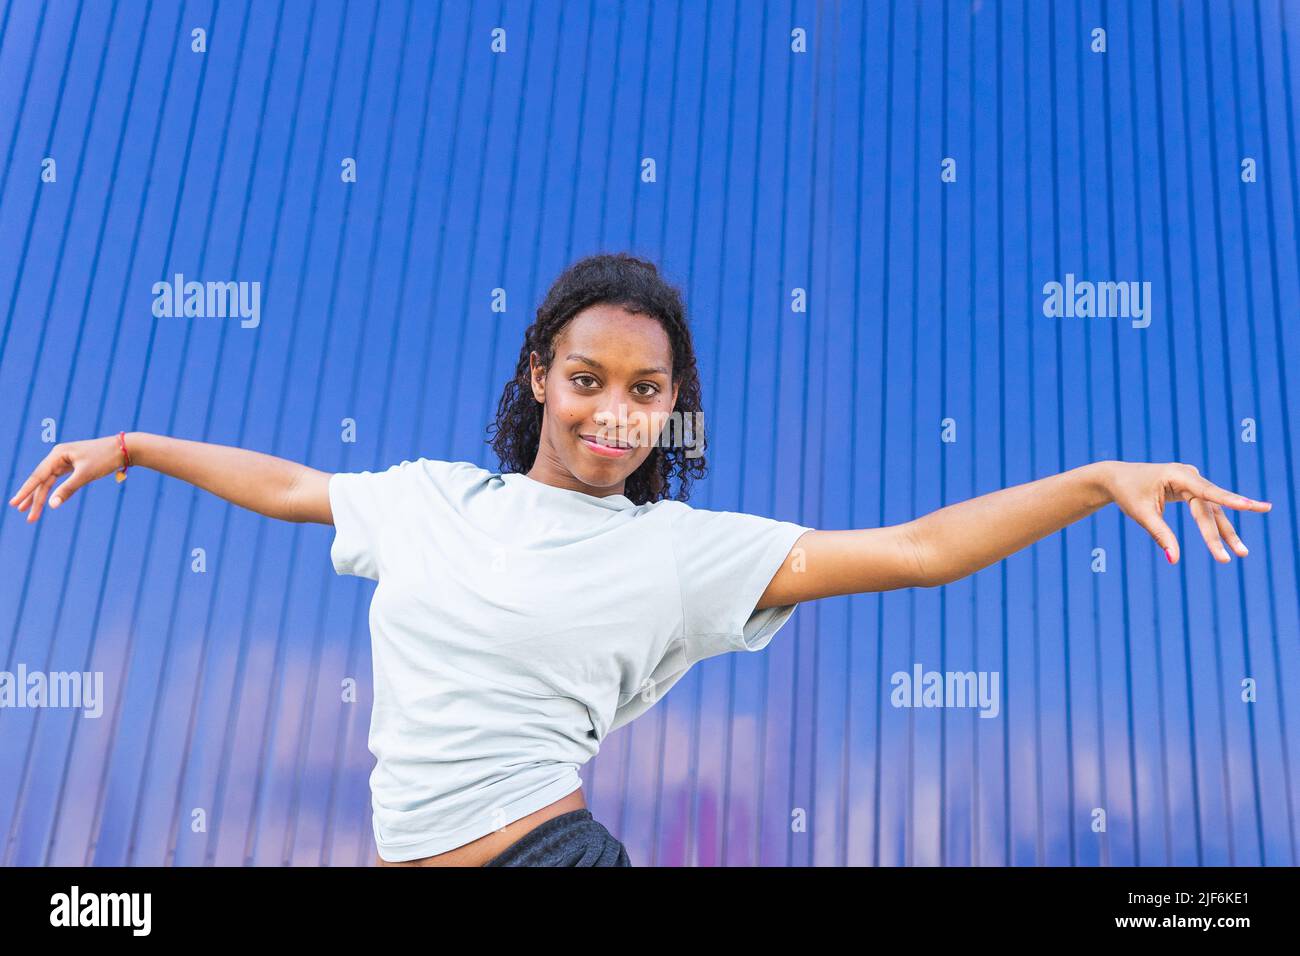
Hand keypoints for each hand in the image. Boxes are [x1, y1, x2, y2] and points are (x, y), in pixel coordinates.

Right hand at [7, 436, 126, 522]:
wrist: (124, 448)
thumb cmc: (105, 459)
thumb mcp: (85, 475)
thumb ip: (67, 490)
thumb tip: (51, 505)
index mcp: (58, 454)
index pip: (38, 476)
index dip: (25, 492)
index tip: (14, 504)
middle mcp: (58, 456)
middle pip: (42, 481)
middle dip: (34, 499)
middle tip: (26, 516)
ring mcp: (65, 461)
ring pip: (49, 482)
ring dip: (42, 498)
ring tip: (31, 514)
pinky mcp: (73, 465)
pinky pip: (58, 480)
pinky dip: (53, 491)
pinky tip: (46, 500)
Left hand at [1100, 460, 1270, 564]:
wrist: (1116, 478)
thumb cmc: (1127, 493)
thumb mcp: (1141, 514)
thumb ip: (1160, 535)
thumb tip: (1173, 559)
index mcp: (1177, 475)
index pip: (1207, 491)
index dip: (1229, 500)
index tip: (1249, 506)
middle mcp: (1189, 476)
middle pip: (1209, 509)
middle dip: (1223, 533)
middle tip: (1241, 554)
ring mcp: (1192, 482)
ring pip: (1212, 511)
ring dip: (1225, 532)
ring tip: (1241, 553)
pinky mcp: (1190, 491)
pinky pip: (1206, 510)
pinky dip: (1215, 526)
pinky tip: (1228, 541)